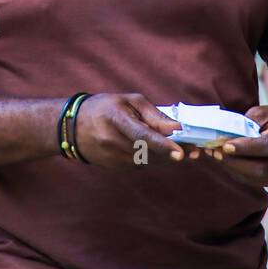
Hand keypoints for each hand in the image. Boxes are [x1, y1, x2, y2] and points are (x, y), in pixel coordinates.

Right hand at [72, 93, 186, 167]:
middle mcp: (111, 141)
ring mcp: (111, 157)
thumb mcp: (127, 100)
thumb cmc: (104, 107)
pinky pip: (139, 165)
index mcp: (115, 119)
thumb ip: (153, 114)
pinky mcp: (113, 167)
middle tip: (195, 149)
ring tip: (180, 149)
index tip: (180, 153)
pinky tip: (160, 152)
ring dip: (165, 157)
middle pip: (148, 151)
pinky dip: (153, 159)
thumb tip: (176, 127)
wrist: (72, 127)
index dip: (162, 145)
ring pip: (146, 161)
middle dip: (172, 151)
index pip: (141, 135)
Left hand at [209, 105, 267, 187]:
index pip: (267, 146)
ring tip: (215, 154)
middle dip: (234, 161)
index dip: (245, 147)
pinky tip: (225, 161)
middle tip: (215, 151)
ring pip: (254, 178)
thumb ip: (246, 123)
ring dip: (232, 167)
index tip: (225, 145)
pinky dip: (236, 172)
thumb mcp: (266, 113)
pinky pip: (253, 181)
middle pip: (260, 168)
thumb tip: (223, 137)